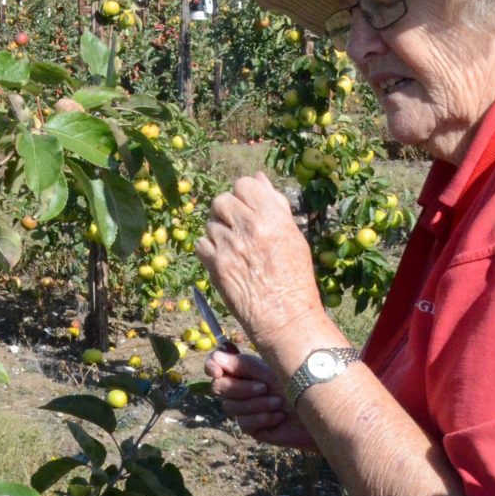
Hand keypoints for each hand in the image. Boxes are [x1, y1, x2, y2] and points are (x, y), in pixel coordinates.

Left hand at [195, 173, 333, 370]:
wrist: (286, 317)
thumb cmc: (294, 277)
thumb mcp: (293, 236)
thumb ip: (275, 205)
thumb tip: (259, 178)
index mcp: (273, 217)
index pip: (244, 184)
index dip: (243, 195)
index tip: (247, 210)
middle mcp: (250, 227)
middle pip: (221, 200)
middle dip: (227, 213)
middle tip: (238, 230)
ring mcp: (230, 245)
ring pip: (210, 223)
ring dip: (218, 233)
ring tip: (235, 251)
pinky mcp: (216, 264)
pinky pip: (200, 244)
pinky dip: (208, 250)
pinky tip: (224, 261)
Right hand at [206, 349, 314, 449]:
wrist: (319, 412)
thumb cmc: (299, 385)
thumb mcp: (270, 370)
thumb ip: (242, 364)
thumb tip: (215, 356)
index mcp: (243, 369)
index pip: (214, 365)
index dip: (212, 367)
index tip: (218, 370)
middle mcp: (239, 388)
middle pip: (218, 387)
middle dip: (242, 388)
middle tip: (265, 387)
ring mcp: (244, 409)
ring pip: (231, 407)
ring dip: (257, 404)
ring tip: (279, 402)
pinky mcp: (252, 427)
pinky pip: (244, 423)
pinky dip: (263, 418)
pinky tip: (279, 416)